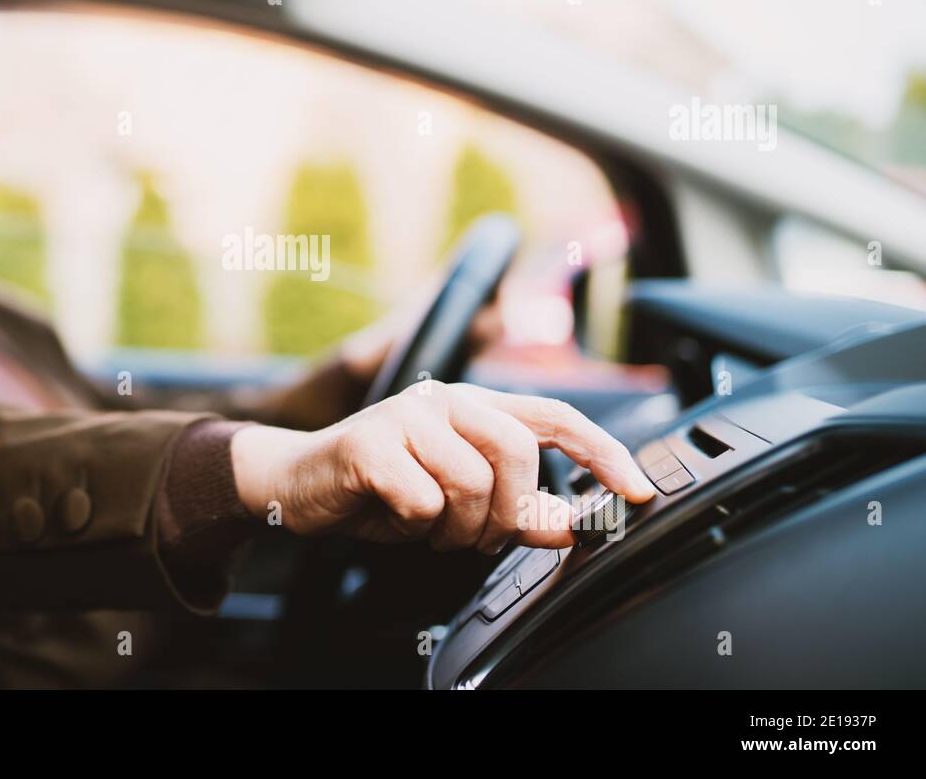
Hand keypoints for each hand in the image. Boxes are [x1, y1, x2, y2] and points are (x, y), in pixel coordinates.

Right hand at [230, 381, 653, 550]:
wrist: (297, 482)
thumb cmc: (382, 490)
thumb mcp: (456, 506)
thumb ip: (515, 511)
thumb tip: (573, 526)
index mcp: (473, 407)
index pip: (554, 416)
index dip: (602, 452)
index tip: (638, 491)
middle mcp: (444, 399)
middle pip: (517, 452)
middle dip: (505, 511)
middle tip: (472, 535)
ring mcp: (406, 416)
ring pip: (471, 483)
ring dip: (453, 527)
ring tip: (425, 525)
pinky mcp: (370, 442)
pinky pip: (423, 501)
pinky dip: (413, 526)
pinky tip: (390, 515)